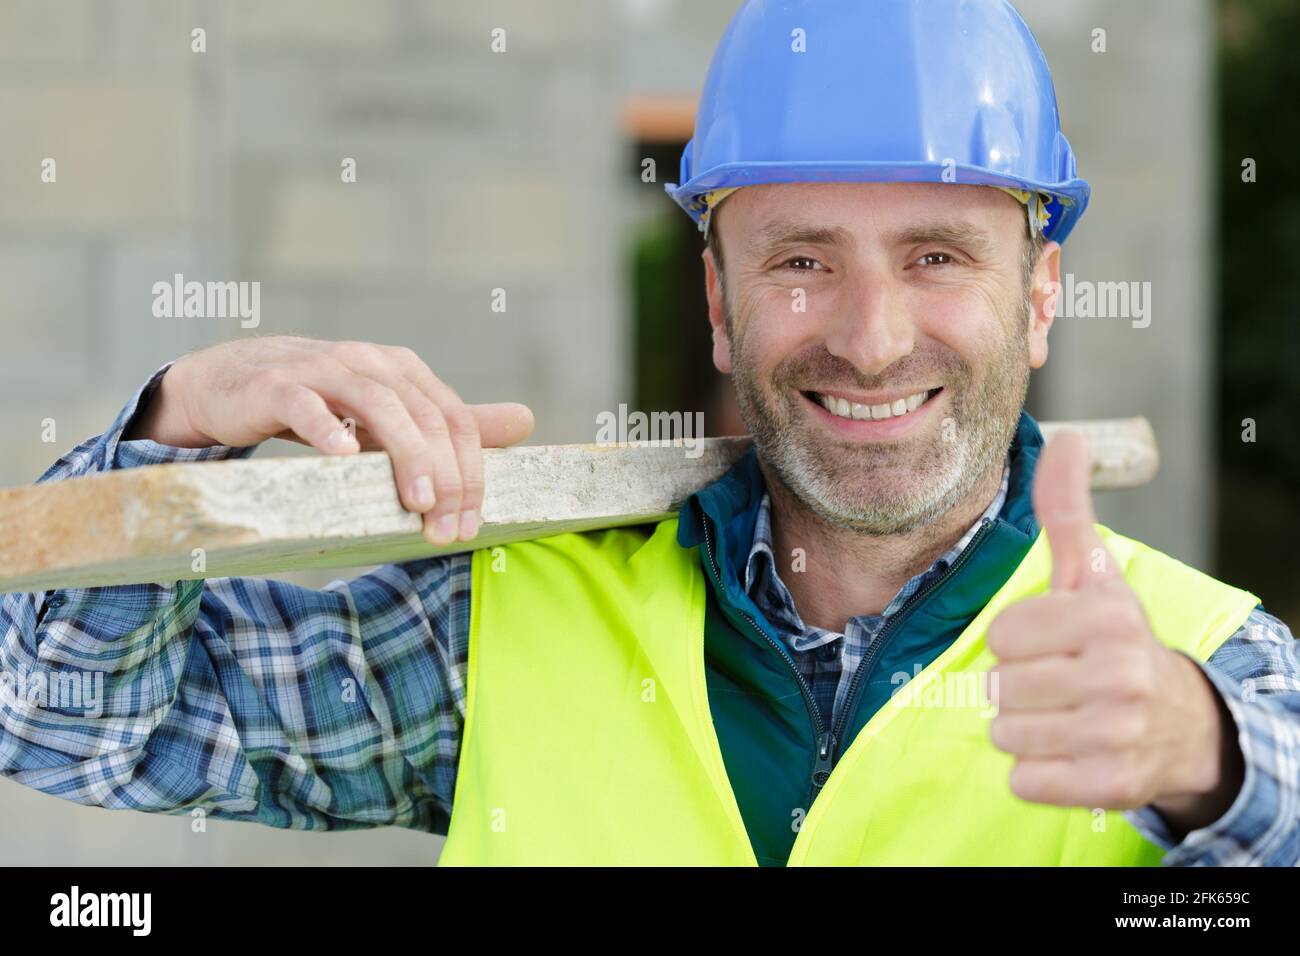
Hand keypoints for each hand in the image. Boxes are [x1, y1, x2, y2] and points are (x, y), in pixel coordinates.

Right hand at [124, 336, 534, 545]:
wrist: (228, 384)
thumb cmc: (319, 404)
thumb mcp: (391, 414)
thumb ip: (452, 422)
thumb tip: (527, 420)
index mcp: (404, 371)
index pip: (455, 420)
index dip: (470, 472)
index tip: (470, 524)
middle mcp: (370, 362)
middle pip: (424, 415)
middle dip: (444, 474)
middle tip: (448, 527)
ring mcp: (322, 369)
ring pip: (377, 405)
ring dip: (403, 453)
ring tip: (417, 501)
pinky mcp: (275, 385)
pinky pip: (304, 403)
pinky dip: (326, 427)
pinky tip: (342, 456)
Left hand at [985, 430, 1242, 829]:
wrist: (1179, 723)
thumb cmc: (1113, 640)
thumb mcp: (1092, 575)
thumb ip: (1066, 511)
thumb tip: (1067, 438)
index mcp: (1109, 616)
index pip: (1002, 633)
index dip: (1014, 640)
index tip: (1050, 641)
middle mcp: (1121, 673)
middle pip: (1000, 687)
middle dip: (1015, 688)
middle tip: (1056, 684)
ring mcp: (1119, 733)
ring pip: (1006, 735)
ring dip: (1022, 730)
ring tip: (1062, 717)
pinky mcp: (1112, 785)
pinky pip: (1025, 782)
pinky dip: (1035, 773)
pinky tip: (1069, 754)